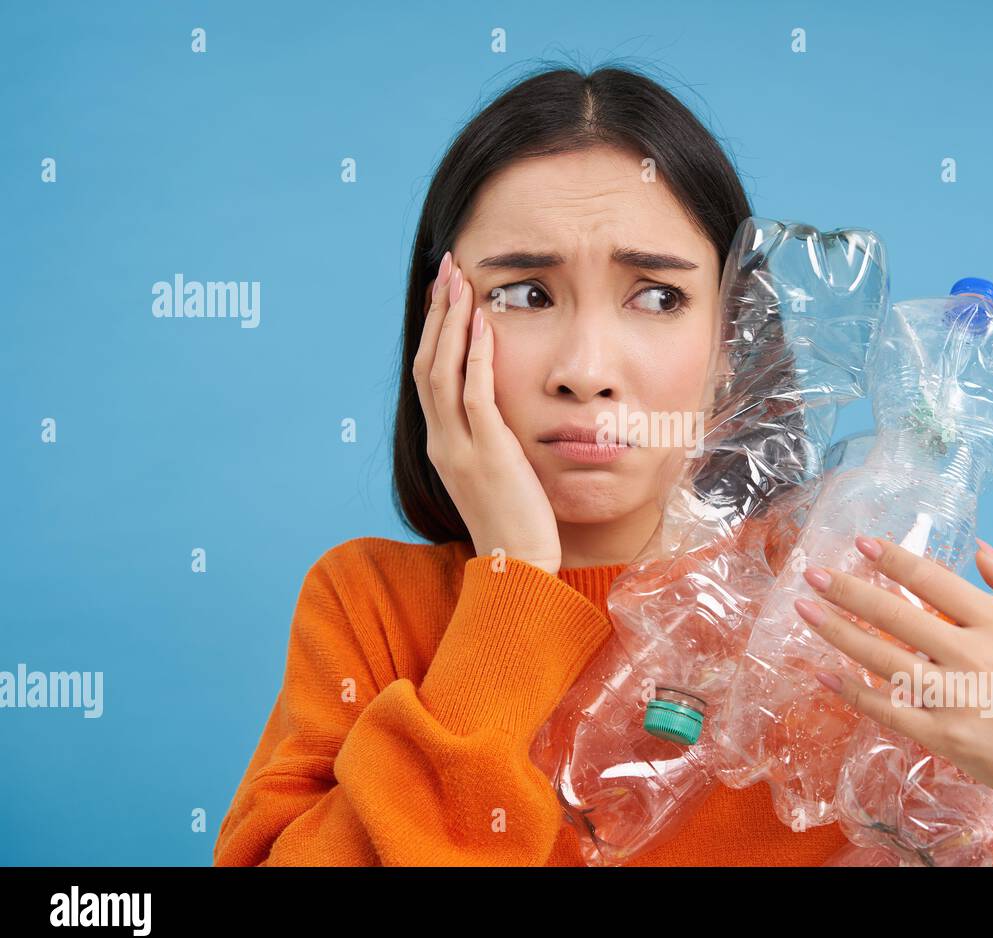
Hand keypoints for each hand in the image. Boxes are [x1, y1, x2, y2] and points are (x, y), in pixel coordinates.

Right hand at [412, 252, 562, 573]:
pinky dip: (476, 355)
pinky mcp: (487, 452)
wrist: (518, 567)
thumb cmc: (516, 522)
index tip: (445, 292)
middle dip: (438, 312)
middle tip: (447, 269)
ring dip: (452, 322)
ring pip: (442, 371)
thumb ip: (492, 437)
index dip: (435, 330)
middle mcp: (442, 441)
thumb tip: (504, 408)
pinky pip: (475, 394)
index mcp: (443, 444)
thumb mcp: (497, 471)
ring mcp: (459, 447)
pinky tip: (484, 324)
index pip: (429, 374)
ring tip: (461, 282)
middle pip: (427, 362)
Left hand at [796, 535, 992, 802]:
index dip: (896, 559)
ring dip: (839, 633)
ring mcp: (956, 700)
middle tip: (813, 574)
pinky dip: (853, 693)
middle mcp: (974, 657)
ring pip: (884, 660)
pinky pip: (890, 711)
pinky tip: (823, 675)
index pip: (936, 582)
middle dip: (850, 591)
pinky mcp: (946, 738)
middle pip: (898, 616)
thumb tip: (981, 551)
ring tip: (805, 611)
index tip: (862, 543)